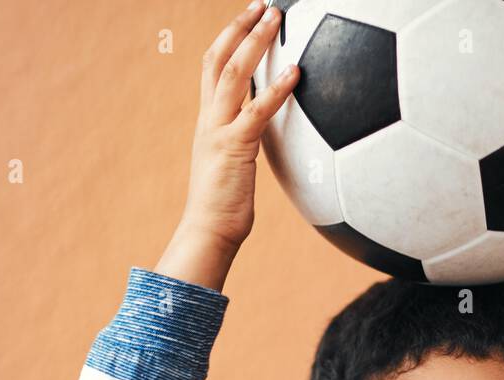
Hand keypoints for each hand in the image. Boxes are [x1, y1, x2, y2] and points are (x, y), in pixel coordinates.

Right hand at [177, 1, 298, 254]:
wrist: (208, 233)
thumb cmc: (223, 207)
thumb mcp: (233, 165)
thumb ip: (244, 142)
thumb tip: (264, 132)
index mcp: (208, 122)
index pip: (212, 69)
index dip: (228, 38)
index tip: (247, 18)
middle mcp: (210, 120)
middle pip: (219, 59)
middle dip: (240, 27)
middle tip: (262, 4)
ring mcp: (219, 131)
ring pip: (234, 74)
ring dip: (256, 41)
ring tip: (277, 17)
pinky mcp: (235, 147)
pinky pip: (258, 111)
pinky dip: (277, 89)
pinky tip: (295, 72)